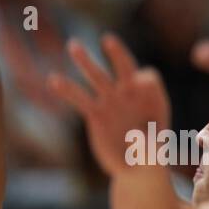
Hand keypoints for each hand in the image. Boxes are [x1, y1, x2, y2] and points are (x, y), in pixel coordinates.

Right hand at [48, 34, 170, 177]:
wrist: (137, 168)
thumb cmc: (152, 159)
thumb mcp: (156, 155)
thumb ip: (150, 146)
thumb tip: (139, 139)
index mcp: (154, 99)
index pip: (149, 79)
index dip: (144, 82)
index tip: (140, 85)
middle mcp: (133, 96)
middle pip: (125, 68)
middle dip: (117, 54)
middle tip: (108, 40)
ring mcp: (112, 103)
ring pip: (98, 78)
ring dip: (86, 61)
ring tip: (73, 45)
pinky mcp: (96, 114)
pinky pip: (80, 99)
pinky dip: (66, 90)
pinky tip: (52, 80)